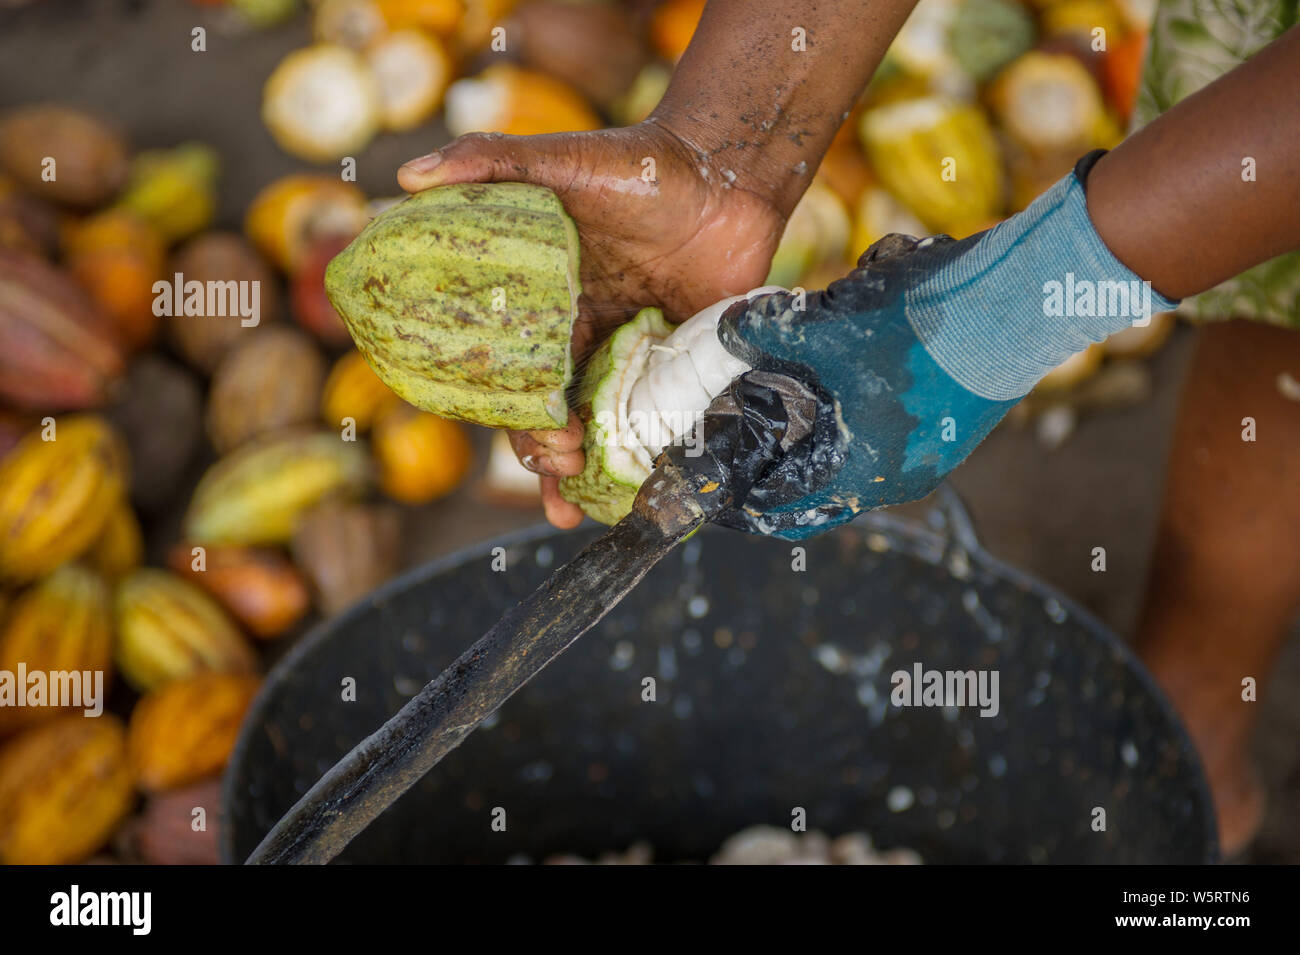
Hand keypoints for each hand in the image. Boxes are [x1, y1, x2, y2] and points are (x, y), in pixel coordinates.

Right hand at [398, 122, 785, 526]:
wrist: (729, 175)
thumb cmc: (642, 165)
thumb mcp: (562, 160)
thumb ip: (490, 161)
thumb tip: (410, 176)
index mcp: (545, 303)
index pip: (508, 370)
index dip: (502, 408)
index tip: (508, 430)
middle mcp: (581, 335)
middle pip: (547, 411)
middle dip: (540, 450)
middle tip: (557, 460)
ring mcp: (628, 354)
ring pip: (595, 426)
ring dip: (578, 471)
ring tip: (572, 500)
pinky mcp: (673, 364)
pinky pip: (652, 421)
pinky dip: (640, 460)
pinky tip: (631, 493)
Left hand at [713, 155, 1176, 538]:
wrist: (1020, 300)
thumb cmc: (923, 322)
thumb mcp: (831, 324)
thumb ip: (771, 332)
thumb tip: (729, 330)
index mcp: (864, 473)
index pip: (785, 507)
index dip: (746, 495)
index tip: (720, 481)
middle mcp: (899, 478)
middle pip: (817, 484)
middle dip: (781, 458)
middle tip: (748, 436)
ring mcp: (930, 456)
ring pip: (853, 458)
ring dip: (821, 434)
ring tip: (793, 400)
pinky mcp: (950, 429)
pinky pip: (885, 436)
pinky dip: (856, 417)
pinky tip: (844, 378)